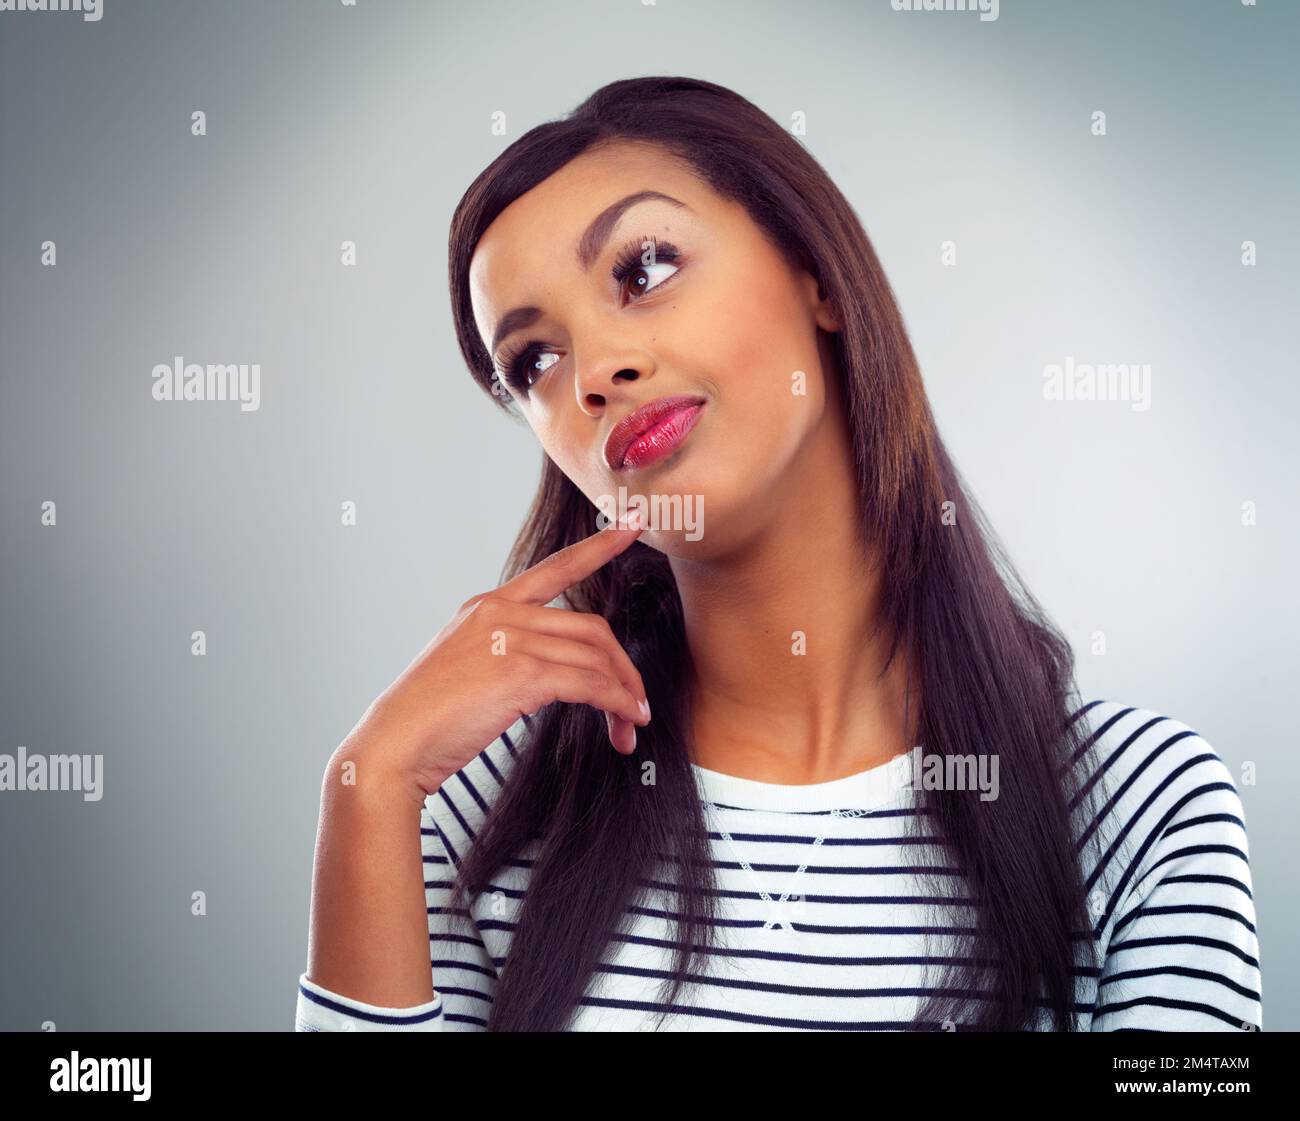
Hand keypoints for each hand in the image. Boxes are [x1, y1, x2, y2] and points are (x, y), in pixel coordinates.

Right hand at [338, 511, 651, 797]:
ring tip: (631, 723)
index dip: (599, 547)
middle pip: (592, 628)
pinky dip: (616, 702)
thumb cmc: (428, 718)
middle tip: (636, 704)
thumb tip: (550, 672)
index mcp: (488, 606)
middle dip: (624, 668)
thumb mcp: (465, 666)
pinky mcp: (521, 673)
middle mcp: (501, 613)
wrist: (395, 745)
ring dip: (624, 694)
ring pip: (596, 658)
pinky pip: (591, 683)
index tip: (633, 525)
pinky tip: (623, 721)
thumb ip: (503, 652)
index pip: (556, 569)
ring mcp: (511, 639)